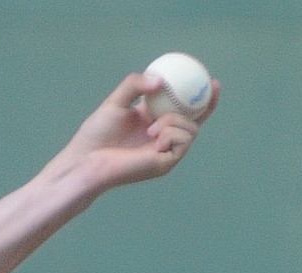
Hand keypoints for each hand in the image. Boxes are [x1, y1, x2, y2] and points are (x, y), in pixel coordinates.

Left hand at [55, 72, 217, 191]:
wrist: (88, 159)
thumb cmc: (97, 133)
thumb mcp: (116, 101)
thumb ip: (135, 85)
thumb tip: (159, 81)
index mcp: (152, 121)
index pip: (179, 108)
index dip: (197, 96)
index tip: (208, 79)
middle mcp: (162, 136)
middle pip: (195, 120)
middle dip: (208, 104)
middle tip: (213, 86)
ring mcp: (166, 151)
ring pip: (191, 129)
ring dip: (174, 121)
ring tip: (151, 129)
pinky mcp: (166, 163)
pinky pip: (184, 141)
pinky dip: (171, 134)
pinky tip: (154, 139)